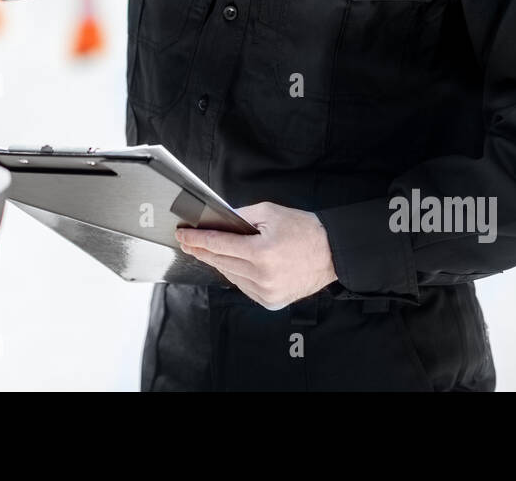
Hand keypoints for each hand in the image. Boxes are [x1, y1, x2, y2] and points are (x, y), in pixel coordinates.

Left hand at [176, 201, 338, 310]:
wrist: (332, 253)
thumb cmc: (305, 230)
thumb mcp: (270, 212)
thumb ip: (241, 215)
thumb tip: (218, 220)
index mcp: (262, 252)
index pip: (218, 245)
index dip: (196, 239)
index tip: (182, 235)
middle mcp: (263, 276)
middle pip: (220, 262)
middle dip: (202, 250)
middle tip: (188, 242)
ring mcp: (267, 292)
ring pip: (230, 276)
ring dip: (219, 263)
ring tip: (208, 251)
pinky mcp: (271, 302)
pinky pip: (244, 287)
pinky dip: (237, 275)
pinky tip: (234, 264)